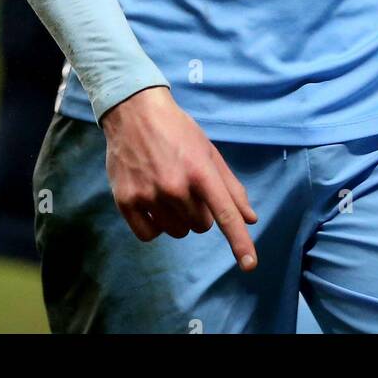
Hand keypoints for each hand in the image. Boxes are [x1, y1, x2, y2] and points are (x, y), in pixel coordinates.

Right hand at [100, 87, 258, 268]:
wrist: (135, 112)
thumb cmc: (178, 131)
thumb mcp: (209, 152)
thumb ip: (231, 187)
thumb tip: (251, 218)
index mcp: (200, 170)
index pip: (225, 213)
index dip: (239, 241)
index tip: (249, 264)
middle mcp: (175, 186)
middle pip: (201, 225)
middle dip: (200, 211)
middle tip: (188, 186)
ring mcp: (149, 195)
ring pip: (178, 231)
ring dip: (178, 218)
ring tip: (169, 188)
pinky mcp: (126, 201)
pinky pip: (150, 235)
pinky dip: (155, 226)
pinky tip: (152, 202)